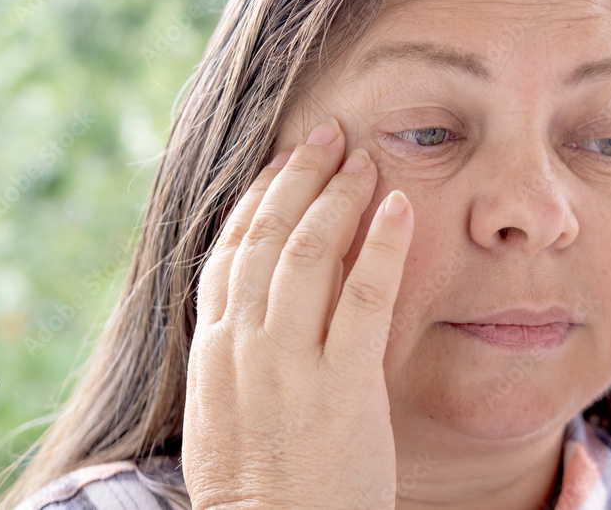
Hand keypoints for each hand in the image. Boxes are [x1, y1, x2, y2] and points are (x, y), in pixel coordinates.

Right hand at [182, 117, 413, 509]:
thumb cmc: (259, 484)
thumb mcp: (226, 410)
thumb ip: (239, 351)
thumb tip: (262, 300)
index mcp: (212, 350)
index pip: (230, 250)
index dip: (259, 198)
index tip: (283, 163)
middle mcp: (243, 345)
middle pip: (267, 237)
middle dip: (298, 178)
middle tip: (327, 134)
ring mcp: (289, 364)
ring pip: (308, 254)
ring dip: (336, 197)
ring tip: (362, 157)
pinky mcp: (341, 385)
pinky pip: (363, 298)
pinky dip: (380, 245)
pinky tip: (398, 207)